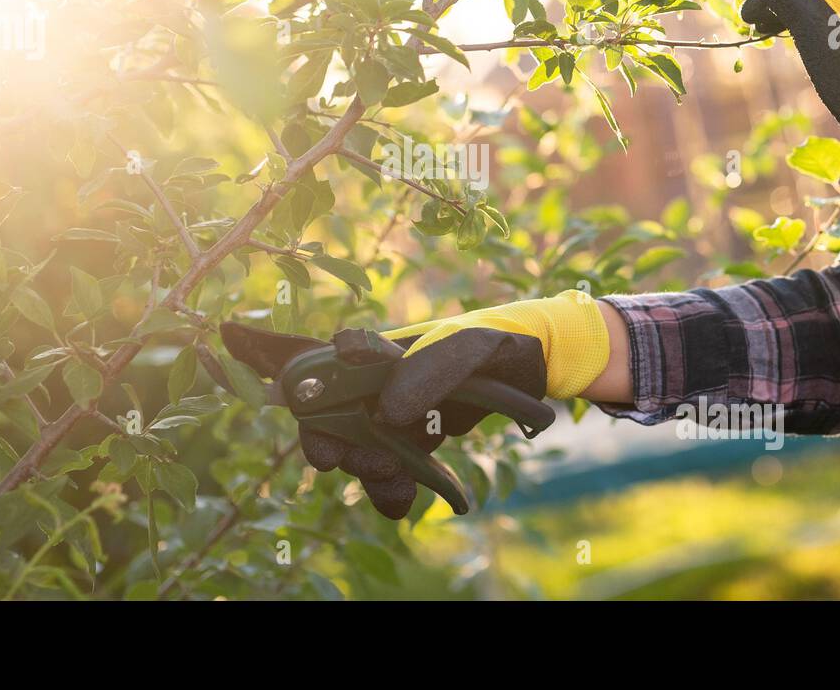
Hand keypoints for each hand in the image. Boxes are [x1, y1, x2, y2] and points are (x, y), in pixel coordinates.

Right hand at [306, 289, 609, 518]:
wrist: (538, 365)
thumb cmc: (498, 340)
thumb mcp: (470, 346)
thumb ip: (429, 368)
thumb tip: (387, 412)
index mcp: (376, 351)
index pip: (318, 370)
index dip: (302, 402)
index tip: (319, 445)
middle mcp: (375, 382)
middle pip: (331, 421)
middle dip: (343, 450)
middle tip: (375, 464)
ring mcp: (393, 413)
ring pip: (360, 452)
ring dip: (371, 476)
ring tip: (400, 484)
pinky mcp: (414, 440)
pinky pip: (391, 474)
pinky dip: (395, 492)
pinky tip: (413, 498)